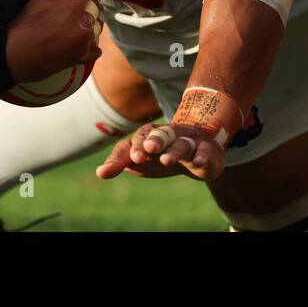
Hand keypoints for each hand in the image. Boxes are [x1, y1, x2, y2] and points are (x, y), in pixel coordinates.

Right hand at [3, 0, 102, 82]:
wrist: (3, 58)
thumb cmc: (11, 20)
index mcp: (72, 4)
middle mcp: (82, 23)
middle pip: (95, 6)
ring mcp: (80, 43)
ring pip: (95, 27)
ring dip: (92, 20)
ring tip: (85, 15)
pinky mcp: (75, 59)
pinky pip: (92, 51)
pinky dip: (93, 46)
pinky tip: (90, 43)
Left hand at [95, 121, 225, 181]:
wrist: (200, 145)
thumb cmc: (163, 153)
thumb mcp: (142, 159)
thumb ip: (121, 162)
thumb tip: (101, 172)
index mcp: (150, 136)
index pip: (136, 140)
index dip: (133, 149)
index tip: (131, 159)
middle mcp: (169, 135)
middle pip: (160, 134)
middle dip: (153, 141)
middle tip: (147, 149)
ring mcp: (189, 141)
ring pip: (181, 144)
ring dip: (173, 151)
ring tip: (166, 160)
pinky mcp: (207, 150)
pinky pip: (204, 152)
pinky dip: (200, 156)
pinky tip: (197, 162)